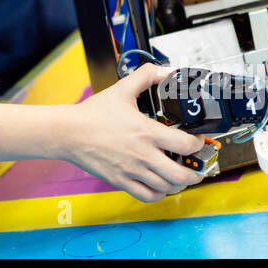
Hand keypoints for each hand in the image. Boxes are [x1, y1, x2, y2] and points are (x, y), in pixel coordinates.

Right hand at [64, 64, 206, 202]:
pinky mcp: (121, 180)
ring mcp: (132, 170)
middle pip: (181, 175)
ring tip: (182, 178)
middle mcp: (143, 154)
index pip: (185, 145)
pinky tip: (160, 187)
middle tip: (199, 168)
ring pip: (166, 188)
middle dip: (196, 173)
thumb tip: (163, 71)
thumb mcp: (121, 88)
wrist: (68, 132)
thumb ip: (145, 76)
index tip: (198, 141)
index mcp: (146, 132)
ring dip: (179, 184)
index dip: (199, 145)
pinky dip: (159, 195)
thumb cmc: (93, 114)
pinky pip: (147, 196)